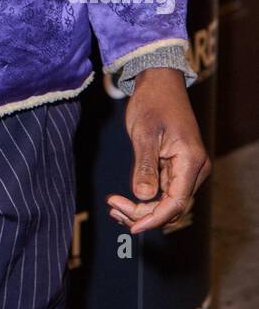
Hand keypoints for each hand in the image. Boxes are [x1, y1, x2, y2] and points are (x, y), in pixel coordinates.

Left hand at [106, 67, 210, 233]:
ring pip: (166, 200)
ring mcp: (187, 168)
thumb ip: (145, 165)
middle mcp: (194, 168)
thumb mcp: (144, 132)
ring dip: (142, 208)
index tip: (131, 226)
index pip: (175, 203)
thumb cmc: (152, 101)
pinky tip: (125, 199)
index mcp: (191, 161)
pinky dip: (145, 197)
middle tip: (113, 209)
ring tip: (114, 207)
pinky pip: (163, 189)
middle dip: (143, 214)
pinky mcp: (177, 165)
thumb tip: (144, 196)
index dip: (153, 218)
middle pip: (171, 206)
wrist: (159, 81)